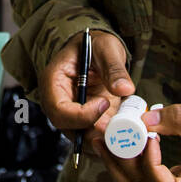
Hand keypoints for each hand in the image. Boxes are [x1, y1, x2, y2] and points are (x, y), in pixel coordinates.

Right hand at [38, 30, 134, 146]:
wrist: (96, 50)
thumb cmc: (95, 44)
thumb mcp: (106, 48)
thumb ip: (114, 68)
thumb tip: (124, 89)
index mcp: (53, 82)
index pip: (59, 110)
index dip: (82, 114)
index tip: (105, 102)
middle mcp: (58, 102)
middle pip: (69, 129)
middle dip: (96, 131)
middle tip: (121, 125)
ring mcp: (71, 114)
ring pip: (83, 136)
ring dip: (106, 136)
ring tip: (127, 126)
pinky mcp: (85, 121)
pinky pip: (94, 135)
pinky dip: (111, 135)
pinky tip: (127, 127)